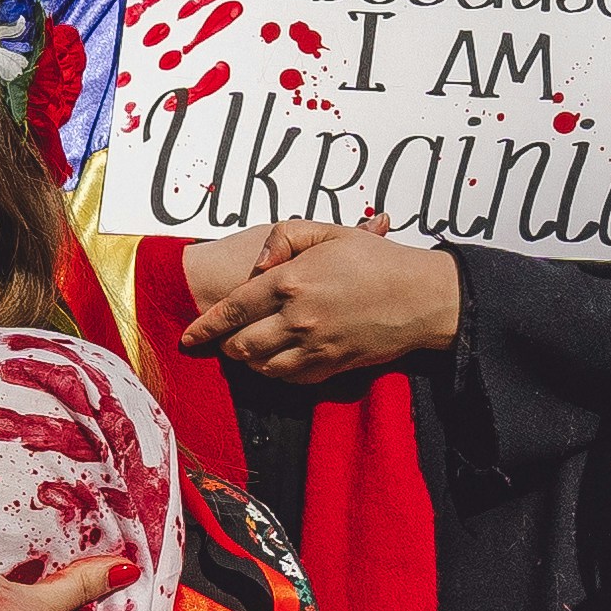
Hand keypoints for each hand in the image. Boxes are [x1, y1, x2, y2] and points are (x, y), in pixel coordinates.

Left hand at [180, 217, 460, 382]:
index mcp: (291, 281)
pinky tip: (278, 359)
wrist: (421, 297)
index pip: (233, 310)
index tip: (189, 336)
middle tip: (228, 336)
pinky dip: (275, 372)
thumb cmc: (376, 259)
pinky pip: (289, 378)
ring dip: (249, 359)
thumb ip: (284, 237)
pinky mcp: (331, 366)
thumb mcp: (328, 231)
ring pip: (262, 366)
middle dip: (227, 344)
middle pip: (241, 345)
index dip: (205, 326)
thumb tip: (258, 266)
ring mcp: (315, 347)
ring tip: (251, 346)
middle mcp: (298, 319)